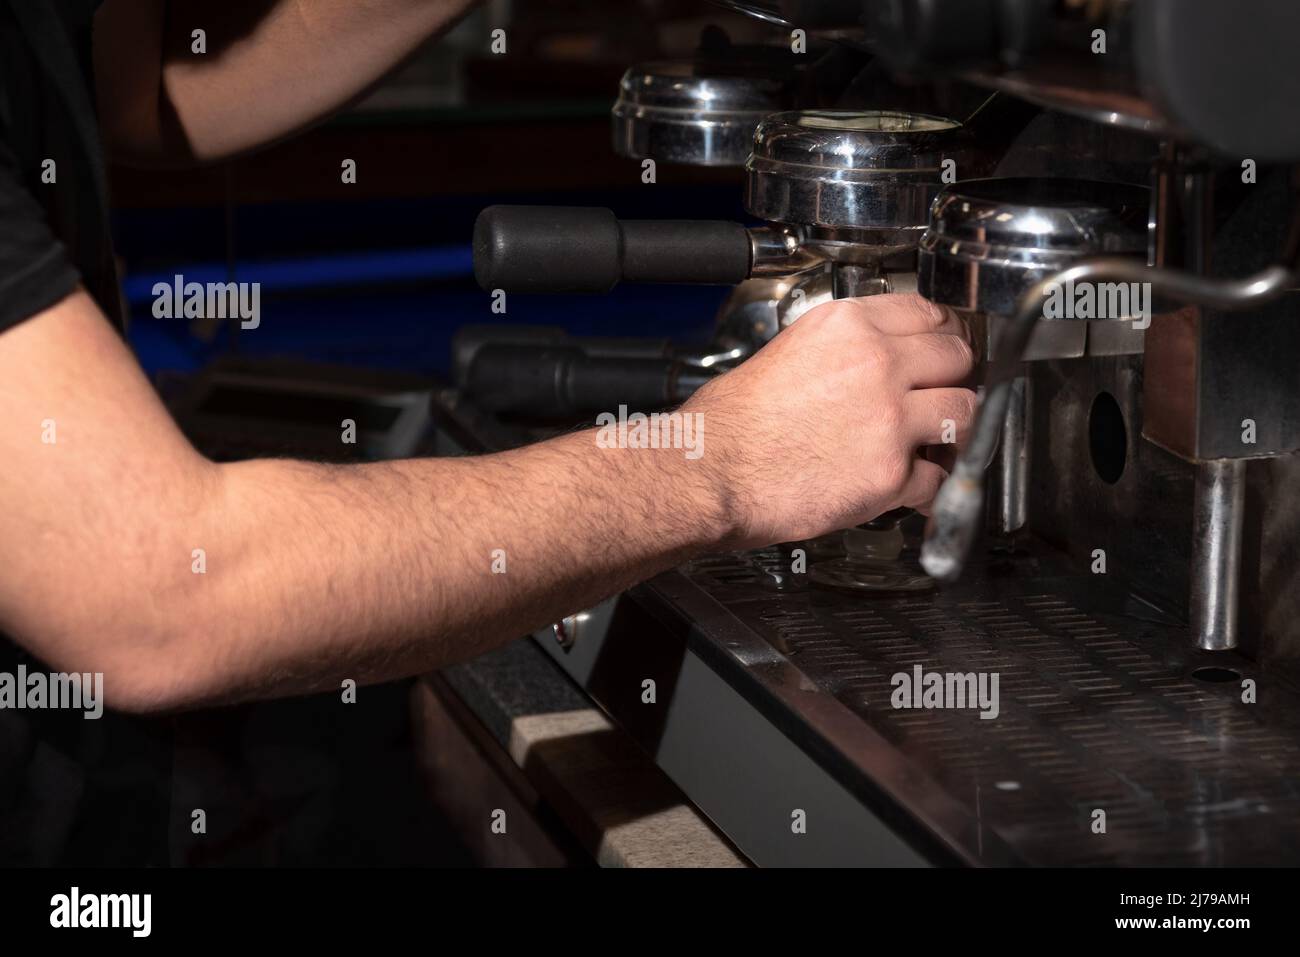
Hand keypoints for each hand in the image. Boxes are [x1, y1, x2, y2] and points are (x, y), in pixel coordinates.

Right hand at [686, 293, 976, 548]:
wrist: (710, 473)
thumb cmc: (729, 425)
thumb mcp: (782, 352)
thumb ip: (837, 351)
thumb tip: (865, 363)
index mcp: (847, 327)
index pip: (928, 313)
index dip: (942, 334)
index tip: (943, 348)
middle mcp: (876, 365)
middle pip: (958, 358)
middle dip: (955, 378)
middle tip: (944, 393)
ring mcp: (889, 420)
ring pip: (965, 414)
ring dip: (955, 430)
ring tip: (938, 442)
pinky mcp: (891, 474)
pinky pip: (938, 478)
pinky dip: (928, 487)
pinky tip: (912, 487)